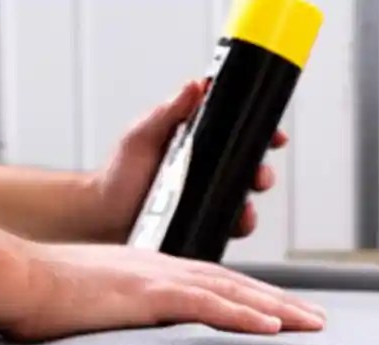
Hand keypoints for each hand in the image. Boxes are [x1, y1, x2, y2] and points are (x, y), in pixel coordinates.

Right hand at [2, 243, 325, 341]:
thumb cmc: (44, 297)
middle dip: (283, 304)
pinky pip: (205, 306)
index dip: (257, 299)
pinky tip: (271, 329)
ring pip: (233, 294)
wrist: (12, 278)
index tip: (287, 313)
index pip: (219, 285)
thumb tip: (137, 344)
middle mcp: (164, 269)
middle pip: (238, 287)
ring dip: (278, 310)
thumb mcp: (97, 307)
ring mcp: (157, 279)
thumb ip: (125, 320)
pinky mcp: (146, 295)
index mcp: (154, 271)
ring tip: (314, 326)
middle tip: (320, 320)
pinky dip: (241, 317)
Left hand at [88, 80, 285, 242]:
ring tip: (244, 208)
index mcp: (196, 142)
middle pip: (250, 167)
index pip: (237, 132)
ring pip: (245, 198)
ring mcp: (208, 197)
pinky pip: (232, 225)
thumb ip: (169, 111)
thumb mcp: (142, 135)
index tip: (275, 136)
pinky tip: (233, 224)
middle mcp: (207, 169)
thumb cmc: (118, 175)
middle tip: (258, 176)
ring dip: (252, 204)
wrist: (104, 219)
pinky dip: (239, 225)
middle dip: (262, 172)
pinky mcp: (205, 223)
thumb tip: (195, 85)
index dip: (260, 131)